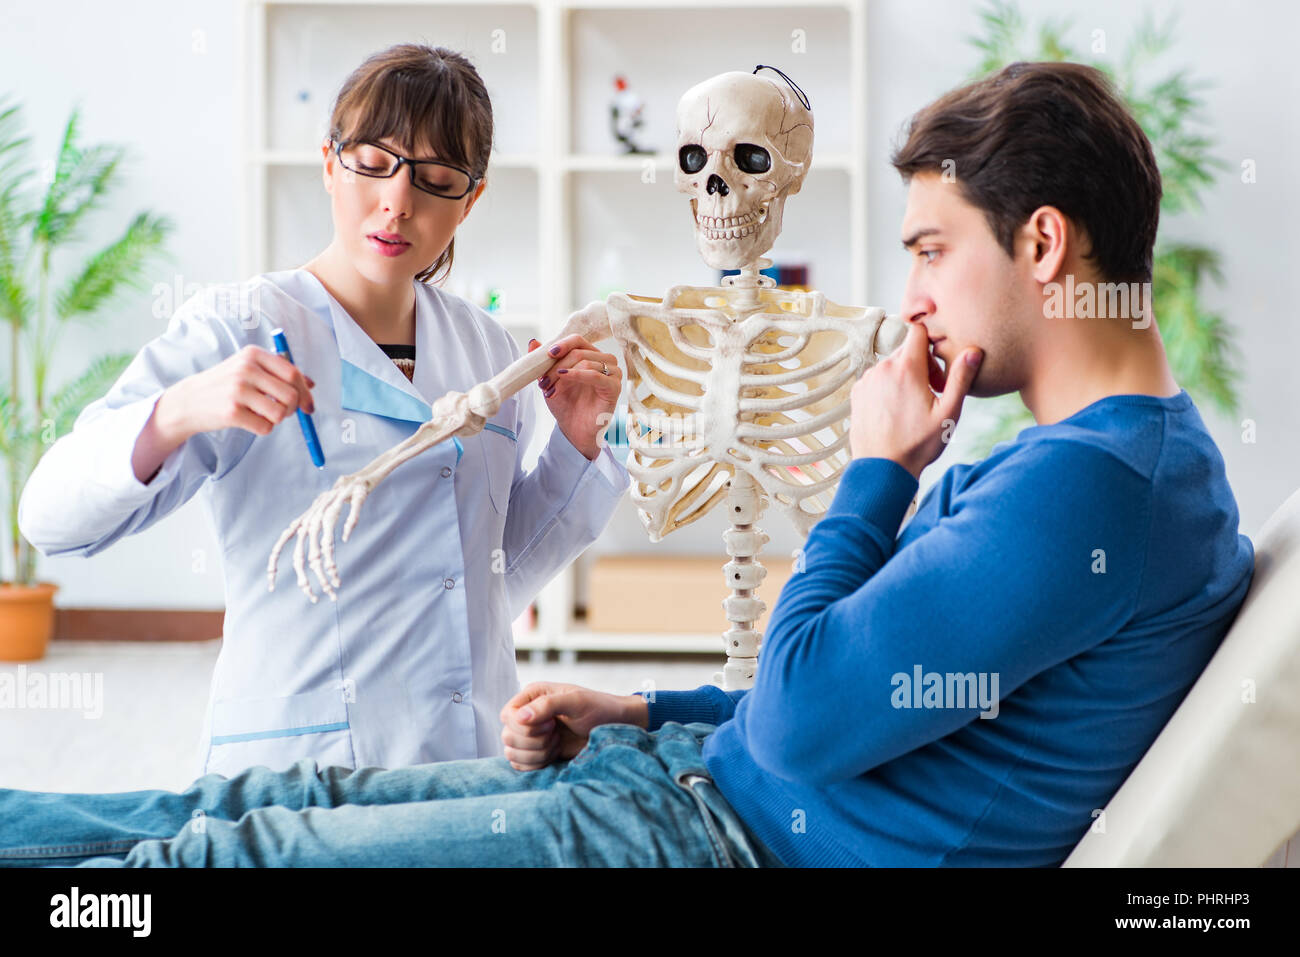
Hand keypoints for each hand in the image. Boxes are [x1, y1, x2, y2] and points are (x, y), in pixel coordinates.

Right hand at [157, 344, 315, 443]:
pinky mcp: (232, 412)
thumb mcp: (249, 368)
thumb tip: (311, 384)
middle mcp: (245, 369)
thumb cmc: (225, 385)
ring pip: (280, 413)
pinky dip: (263, 428)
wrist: (189, 400)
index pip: (293, 373)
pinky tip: (250, 421)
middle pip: (290, 395)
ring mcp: (237, 390)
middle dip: (293, 409)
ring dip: (277, 419)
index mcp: (253, 354)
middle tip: (283, 412)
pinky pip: (266, 427)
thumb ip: (279, 373)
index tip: (308, 406)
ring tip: (263, 415)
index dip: (305, 392)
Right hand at [499, 682, 646, 771]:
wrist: (615, 729)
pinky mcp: (536, 752)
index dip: (525, 726)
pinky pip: (520, 765)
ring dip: (536, 754)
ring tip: (557, 744)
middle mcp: (528, 714)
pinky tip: (554, 755)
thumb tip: (519, 718)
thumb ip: (547, 706)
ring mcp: (531, 735)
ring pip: (511, 753)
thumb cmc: (599, 709)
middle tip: (557, 734)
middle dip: (534, 741)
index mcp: (533, 696)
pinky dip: (536, 764)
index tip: (551, 723)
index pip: (507, 715)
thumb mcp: (576, 702)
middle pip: (507, 736)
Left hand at [530, 335, 621, 459]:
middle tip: (543, 383)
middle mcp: (604, 360)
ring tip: (550, 390)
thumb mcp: (550, 380)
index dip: (561, 345)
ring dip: (562, 374)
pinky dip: (577, 375)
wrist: (574, 430)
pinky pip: (596, 375)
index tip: (548, 354)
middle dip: (556, 366)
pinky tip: (564, 379)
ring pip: (585, 361)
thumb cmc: (566, 405)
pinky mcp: (614, 387)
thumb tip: (533, 342)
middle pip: (578, 351)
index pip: (577, 340)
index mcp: (591, 355)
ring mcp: (612, 373)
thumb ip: (544, 362)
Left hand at [848, 322, 981, 478]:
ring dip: (903, 377)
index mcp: (906, 368)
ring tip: (913, 406)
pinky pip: (877, 378)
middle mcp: (882, 368)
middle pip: (906, 349)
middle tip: (931, 394)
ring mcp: (867, 380)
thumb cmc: (918, 443)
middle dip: (921, 365)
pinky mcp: (858, 392)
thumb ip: (961, 378)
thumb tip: (973, 350)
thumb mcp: (949, 413)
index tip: (937, 370)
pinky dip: (888, 387)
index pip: (918, 331)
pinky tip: (896, 411)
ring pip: (891, 365)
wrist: (882, 468)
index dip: (932, 345)